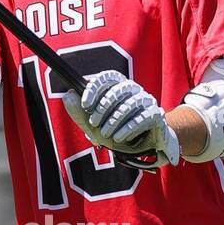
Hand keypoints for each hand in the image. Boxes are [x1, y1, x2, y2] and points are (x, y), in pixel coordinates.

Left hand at [63, 70, 179, 166]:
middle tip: (94, 124)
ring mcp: (146, 100)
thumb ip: (79, 113)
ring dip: (115, 121)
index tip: (85, 105)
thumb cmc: (117, 132)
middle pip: (118, 90)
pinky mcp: (156, 114)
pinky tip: (120, 137)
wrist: (143, 147)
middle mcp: (133, 90)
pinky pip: (142, 117)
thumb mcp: (95, 126)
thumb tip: (67, 95)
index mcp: (117, 87)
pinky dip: (128, 129)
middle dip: (103, 108)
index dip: (95, 89)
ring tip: (106, 135)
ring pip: (130, 104)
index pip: (107, 78)